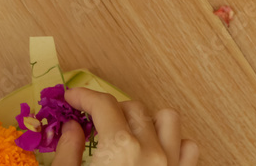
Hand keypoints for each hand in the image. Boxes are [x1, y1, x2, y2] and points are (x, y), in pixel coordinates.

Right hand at [51, 89, 197, 165]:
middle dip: (110, 110)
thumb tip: (71, 127)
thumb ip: (68, 152)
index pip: (102, 104)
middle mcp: (150, 152)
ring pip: (167, 120)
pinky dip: (173, 143)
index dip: (83, 96)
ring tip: (127, 133)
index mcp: (119, 149)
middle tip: (92, 122)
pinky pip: (188, 148)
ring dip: (146, 120)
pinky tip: (154, 151)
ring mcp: (171, 165)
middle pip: (132, 108)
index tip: (71, 99)